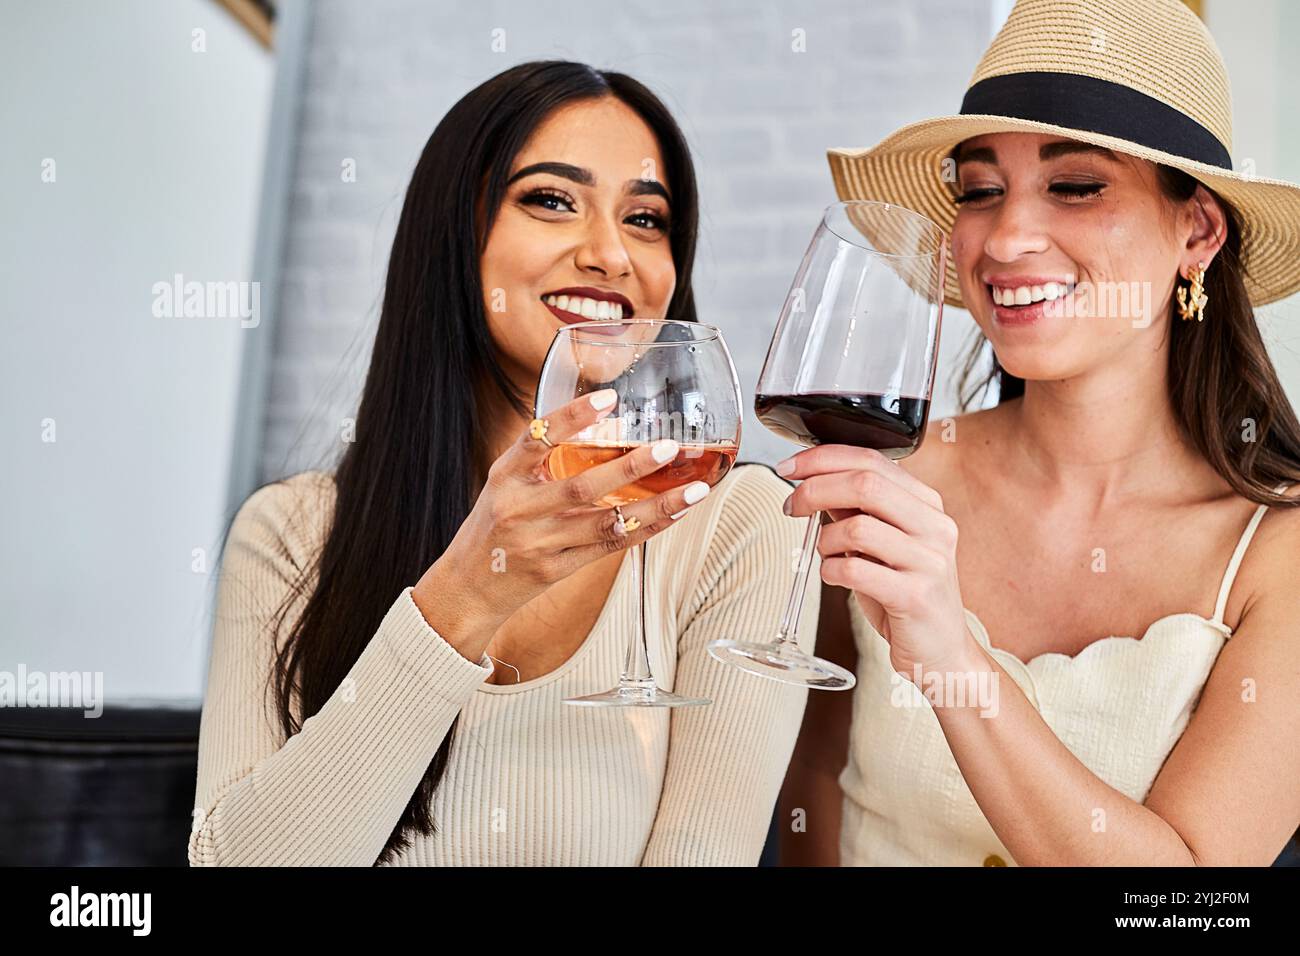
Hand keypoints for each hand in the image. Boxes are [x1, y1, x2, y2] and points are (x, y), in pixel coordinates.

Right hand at [413, 389, 709, 649]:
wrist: (468, 586)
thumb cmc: (494, 524)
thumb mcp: (504, 483)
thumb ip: (541, 456)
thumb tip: (596, 416)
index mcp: (505, 477)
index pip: (536, 439)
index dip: (572, 417)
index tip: (609, 398)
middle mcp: (520, 510)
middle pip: (580, 488)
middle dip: (629, 467)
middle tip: (668, 447)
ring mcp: (540, 543)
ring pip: (605, 522)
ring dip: (655, 505)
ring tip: (694, 488)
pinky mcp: (558, 569)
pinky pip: (610, 546)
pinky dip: (646, 529)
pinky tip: (675, 513)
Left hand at [779, 444, 976, 683]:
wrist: (942, 651)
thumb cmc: (906, 594)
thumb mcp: (882, 545)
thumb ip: (855, 511)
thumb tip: (813, 481)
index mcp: (927, 505)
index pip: (873, 460)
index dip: (824, 458)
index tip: (790, 467)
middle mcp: (935, 527)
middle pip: (864, 484)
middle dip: (815, 489)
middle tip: (791, 507)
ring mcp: (929, 561)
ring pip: (857, 527)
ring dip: (824, 540)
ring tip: (825, 555)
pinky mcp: (916, 596)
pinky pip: (856, 570)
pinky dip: (831, 571)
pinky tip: (833, 577)